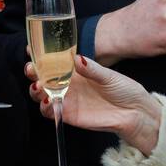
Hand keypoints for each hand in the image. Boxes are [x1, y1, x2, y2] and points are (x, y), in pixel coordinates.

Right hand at [28, 55, 162, 154]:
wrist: (135, 113)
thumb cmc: (124, 90)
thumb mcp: (109, 76)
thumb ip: (92, 69)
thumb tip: (77, 59)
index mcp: (75, 70)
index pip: (53, 60)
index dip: (39, 55)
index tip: (30, 50)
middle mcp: (67, 83)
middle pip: (42, 77)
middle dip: (33, 72)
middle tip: (32, 70)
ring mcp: (66, 99)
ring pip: (41, 94)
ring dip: (36, 90)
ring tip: (39, 86)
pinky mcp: (68, 115)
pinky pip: (49, 111)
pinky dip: (45, 107)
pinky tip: (48, 101)